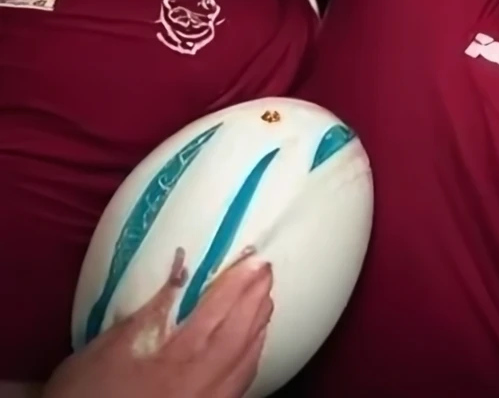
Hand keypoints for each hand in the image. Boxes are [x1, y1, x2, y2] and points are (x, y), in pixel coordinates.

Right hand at [43, 249, 272, 397]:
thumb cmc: (86, 394)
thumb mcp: (107, 346)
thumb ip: (151, 309)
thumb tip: (181, 270)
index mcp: (176, 356)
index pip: (219, 310)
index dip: (239, 283)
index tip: (255, 259)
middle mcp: (200, 380)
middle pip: (240, 334)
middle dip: (256, 299)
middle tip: (266, 271)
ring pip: (245, 360)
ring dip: (258, 326)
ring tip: (266, 300)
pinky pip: (240, 385)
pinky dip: (251, 358)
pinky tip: (253, 346)